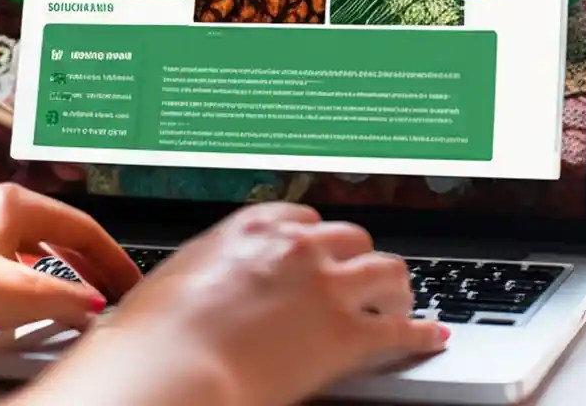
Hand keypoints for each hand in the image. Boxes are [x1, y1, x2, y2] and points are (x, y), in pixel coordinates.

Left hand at [0, 184, 140, 342]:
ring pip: (22, 249)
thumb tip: (93, 303)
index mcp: (13, 204)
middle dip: (85, 264)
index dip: (113, 259)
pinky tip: (11, 307)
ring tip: (67, 299)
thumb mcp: (14, 295)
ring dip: (52, 274)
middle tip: (107, 291)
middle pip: (54, 234)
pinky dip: (16, 282)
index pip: (83, 228)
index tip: (129, 283)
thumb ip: (64, 300)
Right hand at [18, 203, 447, 405]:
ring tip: (399, 303)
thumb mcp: (174, 280)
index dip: (317, 239)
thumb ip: (204, 272)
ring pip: (387, 271)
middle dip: (357, 260)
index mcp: (252, 228)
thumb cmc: (155, 334)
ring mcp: (327, 287)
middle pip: (352, 239)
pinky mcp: (348, 334)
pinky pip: (401, 328)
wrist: (170, 368)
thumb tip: (194, 287)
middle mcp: (296, 247)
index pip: (304, 218)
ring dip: (394, 288)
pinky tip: (430, 337)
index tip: (322, 252)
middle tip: (361, 281)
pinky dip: (419, 333)